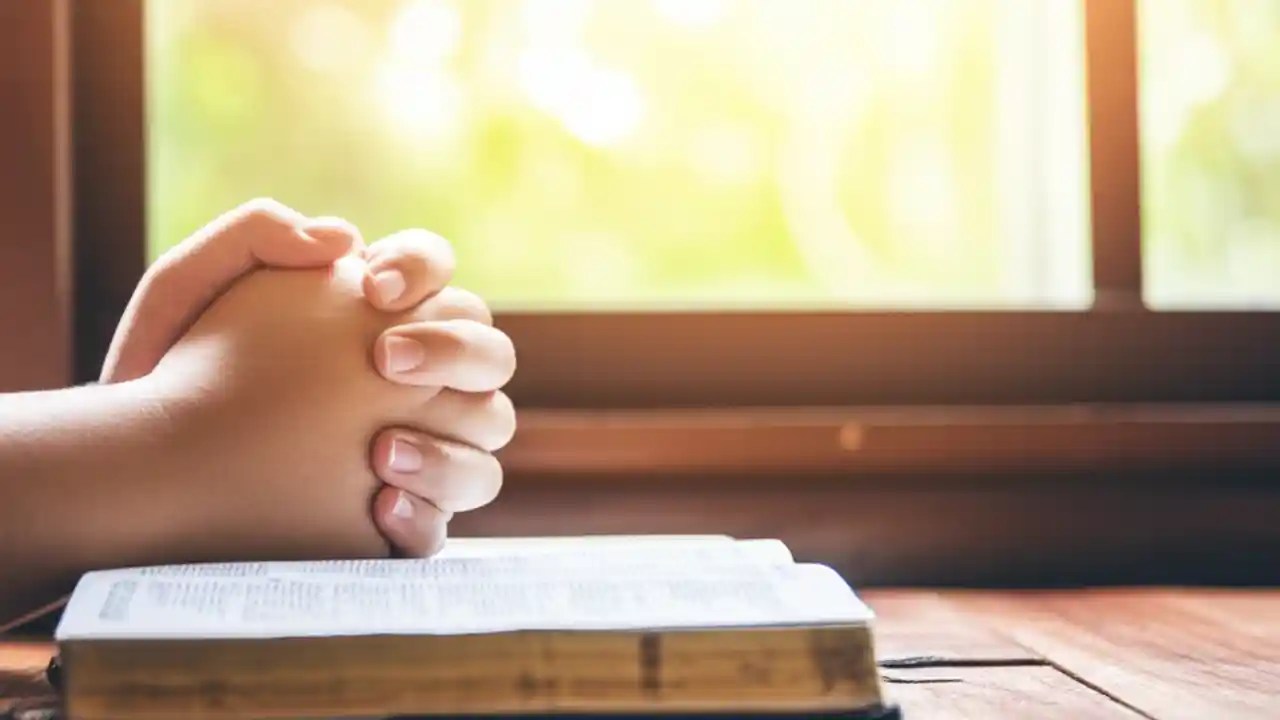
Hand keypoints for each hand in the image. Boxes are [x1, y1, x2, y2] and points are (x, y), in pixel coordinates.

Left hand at [147, 256, 512, 559]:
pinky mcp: (399, 516)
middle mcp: (414, 379)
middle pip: (489, 353)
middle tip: (385, 358)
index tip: (371, 289)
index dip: (426, 271)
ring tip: (380, 452)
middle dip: (454, 350)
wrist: (135, 467)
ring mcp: (417, 446)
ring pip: (489, 433)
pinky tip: (379, 504)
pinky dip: (426, 511)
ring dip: (451, 438)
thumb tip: (342, 238)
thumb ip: (256, 235)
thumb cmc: (166, 368)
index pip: (440, 273)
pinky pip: (446, 520)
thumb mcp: (188, 287)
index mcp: (377, 315)